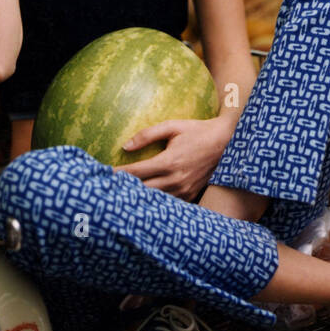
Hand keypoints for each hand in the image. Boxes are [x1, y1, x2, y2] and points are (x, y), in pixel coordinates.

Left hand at [114, 115, 231, 201]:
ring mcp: (184, 191)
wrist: (226, 143)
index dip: (118, 175)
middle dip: (124, 191)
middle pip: (142, 191)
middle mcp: (176, 179)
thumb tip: (125, 146)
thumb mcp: (172, 126)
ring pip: (155, 201)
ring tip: (121, 198)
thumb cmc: (196, 131)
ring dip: (138, 199)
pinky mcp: (191, 196)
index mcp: (169, 161)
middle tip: (107, 191)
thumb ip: (147, 134)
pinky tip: (143, 201)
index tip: (103, 176)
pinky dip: (155, 203)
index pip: (136, 172)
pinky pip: (169, 204)